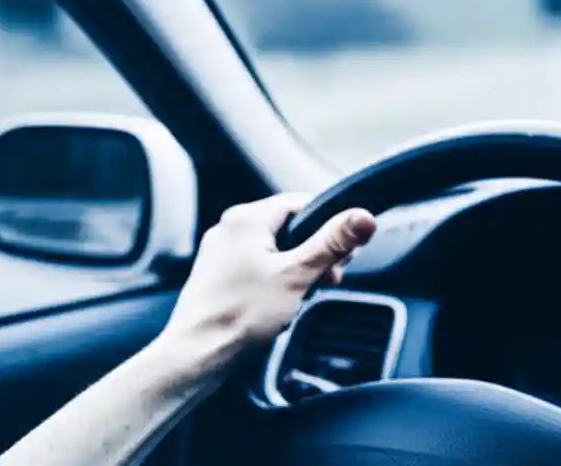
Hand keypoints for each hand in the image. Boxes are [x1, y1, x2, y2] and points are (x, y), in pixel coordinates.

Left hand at [156, 193, 376, 375]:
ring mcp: (220, 253)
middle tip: (323, 282)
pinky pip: (256, 268)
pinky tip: (277, 305)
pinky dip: (273, 282)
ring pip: (274, 250)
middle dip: (312, 255)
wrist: (196, 356)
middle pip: (289, 228)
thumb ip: (332, 243)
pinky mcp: (216, 276)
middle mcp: (229, 228)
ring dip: (294, 272)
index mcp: (246, 218)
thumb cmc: (240, 315)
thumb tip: (364, 217)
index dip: (328, 228)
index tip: (341, 255)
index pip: (303, 204)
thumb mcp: (297, 276)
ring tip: (297, 298)